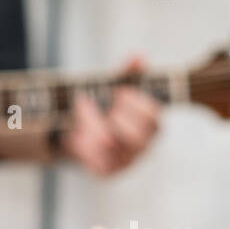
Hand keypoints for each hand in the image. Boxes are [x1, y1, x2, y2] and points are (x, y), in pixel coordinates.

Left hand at [59, 56, 160, 174]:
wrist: (74, 131)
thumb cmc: (100, 106)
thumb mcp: (111, 86)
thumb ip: (126, 73)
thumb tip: (139, 56)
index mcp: (150, 124)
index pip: (155, 119)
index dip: (136, 104)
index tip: (118, 92)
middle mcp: (143, 146)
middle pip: (139, 137)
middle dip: (116, 117)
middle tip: (98, 104)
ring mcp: (126, 161)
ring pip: (115, 148)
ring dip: (93, 127)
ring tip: (81, 114)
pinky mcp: (107, 172)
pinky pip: (98, 163)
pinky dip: (84, 146)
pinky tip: (75, 135)